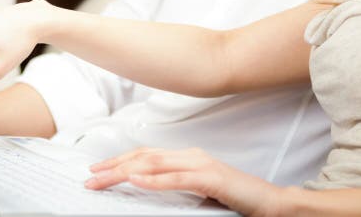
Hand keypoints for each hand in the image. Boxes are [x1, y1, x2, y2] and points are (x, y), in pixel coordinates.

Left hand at [85, 147, 287, 216]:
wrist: (270, 204)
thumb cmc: (235, 200)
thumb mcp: (198, 193)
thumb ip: (175, 188)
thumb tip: (145, 191)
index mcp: (187, 157)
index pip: (146, 155)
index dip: (119, 160)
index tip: (97, 170)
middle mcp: (191, 156)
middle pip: (144, 157)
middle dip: (114, 166)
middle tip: (90, 176)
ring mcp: (201, 165)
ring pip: (154, 165)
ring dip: (125, 172)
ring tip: (103, 178)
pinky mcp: (211, 179)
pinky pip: (176, 179)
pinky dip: (153, 180)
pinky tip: (136, 180)